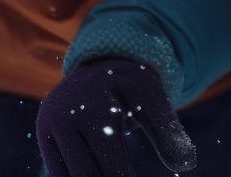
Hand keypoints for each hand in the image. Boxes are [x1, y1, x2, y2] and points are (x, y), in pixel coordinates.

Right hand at [37, 57, 196, 174]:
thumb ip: (169, 132)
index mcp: (96, 104)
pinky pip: (57, 171)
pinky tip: (95, 173)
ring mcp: (50, 124)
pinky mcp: (42, 134)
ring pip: (70, 176)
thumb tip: (187, 165)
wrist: (98, 64)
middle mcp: (66, 113)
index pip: (111, 162)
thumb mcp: (152, 100)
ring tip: (116, 174)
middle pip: (86, 174)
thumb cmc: (131, 87)